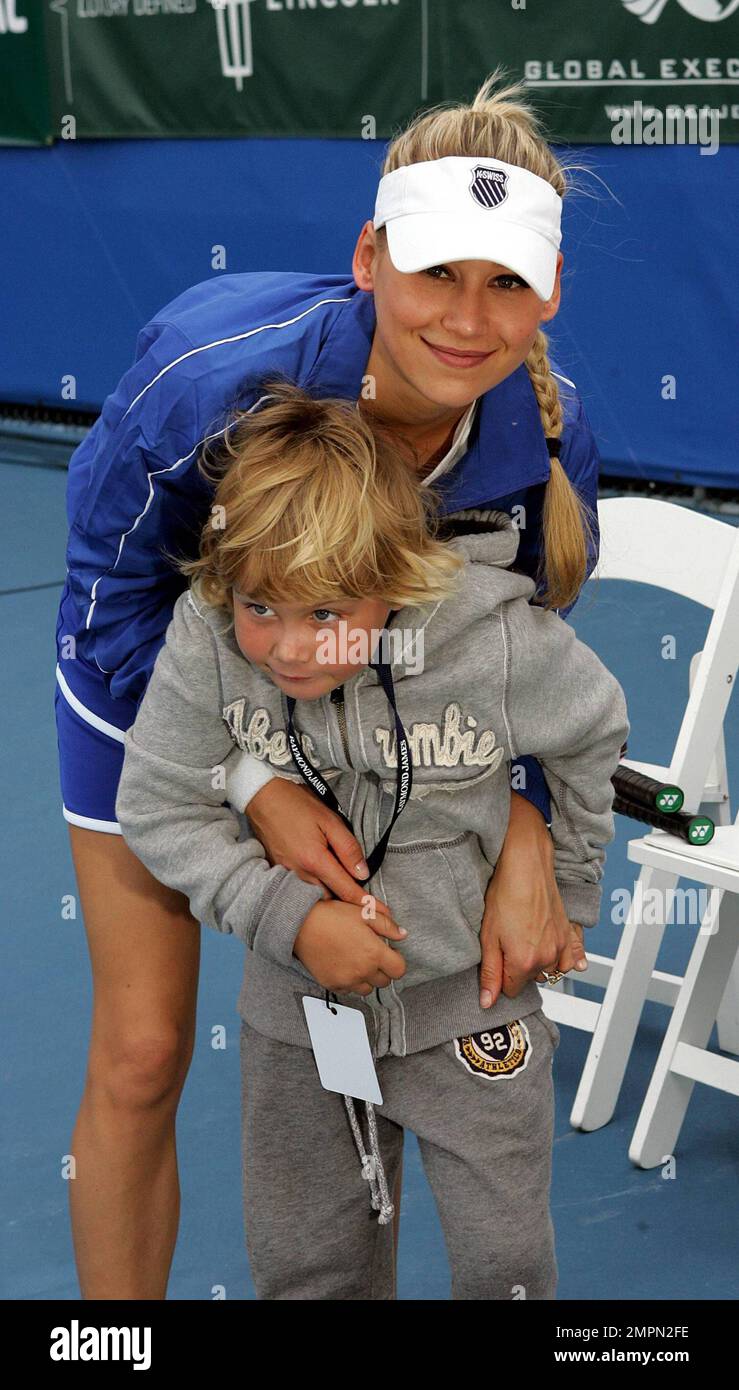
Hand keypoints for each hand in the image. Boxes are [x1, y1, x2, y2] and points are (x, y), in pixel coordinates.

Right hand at [246, 778, 385, 907]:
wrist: (262, 798)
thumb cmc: (296, 804)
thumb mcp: (329, 820)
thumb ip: (348, 848)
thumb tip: (363, 873)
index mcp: (314, 860)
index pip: (346, 889)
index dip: (365, 903)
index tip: (381, 913)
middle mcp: (299, 873)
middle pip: (329, 899)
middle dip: (345, 902)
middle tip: (362, 900)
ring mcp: (285, 875)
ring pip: (313, 896)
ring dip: (329, 897)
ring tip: (342, 892)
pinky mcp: (277, 872)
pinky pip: (299, 889)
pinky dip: (313, 891)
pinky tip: (321, 882)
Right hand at [294, 897, 407, 995]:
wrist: (301, 924)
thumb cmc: (332, 915)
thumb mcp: (364, 912)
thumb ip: (387, 925)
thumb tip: (402, 935)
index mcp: (374, 953)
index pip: (399, 970)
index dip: (396, 961)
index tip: (389, 953)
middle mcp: (362, 971)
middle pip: (384, 982)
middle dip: (382, 969)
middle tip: (372, 954)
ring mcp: (346, 980)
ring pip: (367, 989)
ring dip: (367, 978)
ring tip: (358, 961)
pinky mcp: (332, 984)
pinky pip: (349, 991)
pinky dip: (350, 982)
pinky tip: (344, 965)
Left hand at [478, 792, 582, 1006]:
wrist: (526, 866)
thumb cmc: (505, 894)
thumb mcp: (488, 936)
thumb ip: (490, 973)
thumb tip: (487, 1002)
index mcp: (524, 962)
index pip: (511, 990)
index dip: (500, 976)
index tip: (496, 958)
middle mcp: (547, 958)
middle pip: (529, 980)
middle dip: (518, 968)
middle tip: (508, 943)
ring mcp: (560, 947)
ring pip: (547, 970)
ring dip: (537, 962)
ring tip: (524, 939)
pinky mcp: (568, 935)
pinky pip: (571, 960)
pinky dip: (562, 959)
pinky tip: (551, 950)